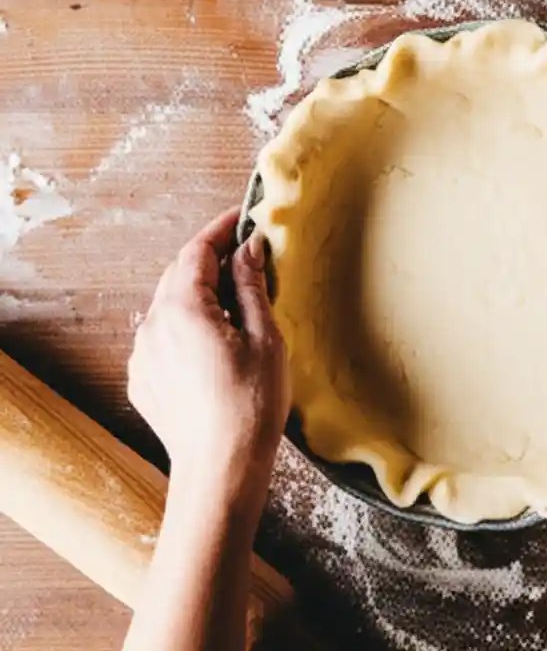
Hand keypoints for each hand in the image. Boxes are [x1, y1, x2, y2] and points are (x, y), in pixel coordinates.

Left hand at [128, 207, 287, 485]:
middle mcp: (152, 326)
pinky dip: (186, 326)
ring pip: (169, 307)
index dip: (220, 231)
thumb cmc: (251, 405)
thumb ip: (251, 287)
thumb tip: (248, 249)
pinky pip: (162, 338)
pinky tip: (215, 343)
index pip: (196, 252)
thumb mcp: (264, 338)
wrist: (220, 467)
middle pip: (178, 275)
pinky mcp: (142, 379)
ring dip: (198, 295)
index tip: (242, 218)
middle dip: (209, 260)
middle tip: (245, 256)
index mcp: (182, 309)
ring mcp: (142, 355)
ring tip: (235, 303)